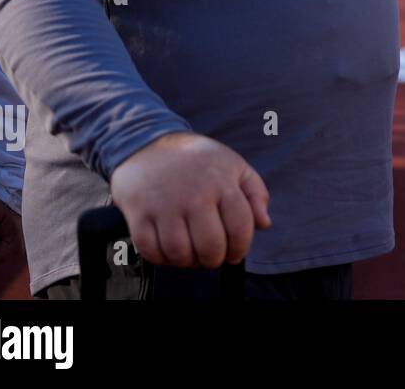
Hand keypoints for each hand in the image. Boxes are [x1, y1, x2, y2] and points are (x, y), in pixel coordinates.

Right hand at [110, 132, 271, 268]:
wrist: (147, 142)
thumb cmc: (196, 160)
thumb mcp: (234, 166)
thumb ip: (255, 194)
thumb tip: (264, 224)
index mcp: (222, 182)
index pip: (240, 228)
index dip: (241, 248)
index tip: (235, 254)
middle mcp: (194, 194)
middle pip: (211, 246)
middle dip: (214, 260)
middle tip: (211, 256)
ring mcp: (165, 205)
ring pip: (180, 253)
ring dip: (188, 262)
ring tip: (191, 253)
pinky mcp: (139, 213)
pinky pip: (151, 251)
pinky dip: (162, 259)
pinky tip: (169, 250)